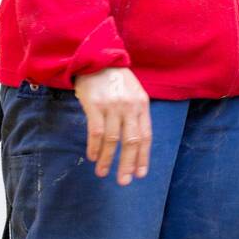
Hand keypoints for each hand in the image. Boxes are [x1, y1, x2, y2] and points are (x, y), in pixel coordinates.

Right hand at [73, 67, 150, 185]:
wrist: (96, 57)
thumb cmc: (115, 79)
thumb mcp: (133, 93)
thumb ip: (135, 114)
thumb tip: (134, 142)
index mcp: (142, 105)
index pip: (146, 136)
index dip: (143, 157)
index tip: (139, 174)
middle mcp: (130, 107)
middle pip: (131, 141)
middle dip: (127, 164)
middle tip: (123, 181)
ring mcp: (113, 106)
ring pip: (113, 140)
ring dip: (107, 159)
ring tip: (102, 173)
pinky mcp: (95, 105)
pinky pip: (96, 131)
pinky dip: (94, 146)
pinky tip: (92, 156)